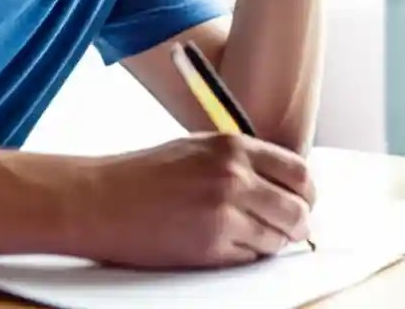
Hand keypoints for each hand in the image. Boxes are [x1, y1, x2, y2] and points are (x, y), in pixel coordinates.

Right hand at [76, 133, 315, 268]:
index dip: (305, 194)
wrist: (99, 200)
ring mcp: (224, 213)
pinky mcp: (211, 246)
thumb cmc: (141, 175)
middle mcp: (234, 176)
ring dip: (269, 243)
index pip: (299, 173)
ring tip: (243, 237)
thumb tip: (282, 186)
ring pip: (278, 239)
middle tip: (285, 230)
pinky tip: (220, 245)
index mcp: (232, 146)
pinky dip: (244, 257)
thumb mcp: (197, 150)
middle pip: (298, 210)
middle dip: (297, 224)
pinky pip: (250, 259)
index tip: (300, 203)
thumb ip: (240, 162)